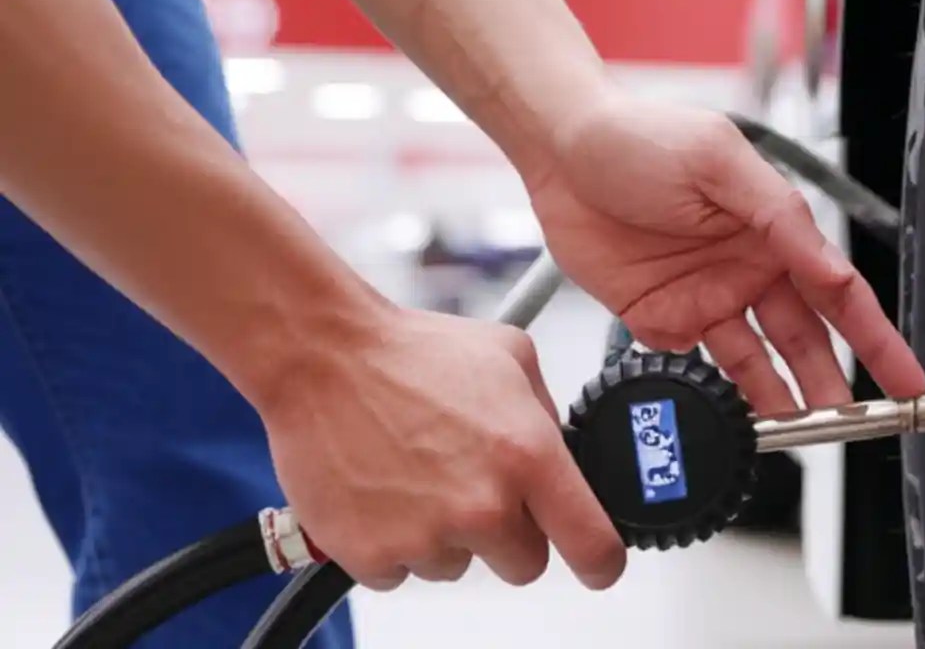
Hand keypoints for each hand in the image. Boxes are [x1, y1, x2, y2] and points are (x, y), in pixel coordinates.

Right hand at [258, 309, 624, 590]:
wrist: (320, 356)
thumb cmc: (408, 354)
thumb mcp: (510, 356)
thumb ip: (547, 412)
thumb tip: (563, 453)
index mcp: (527, 456)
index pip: (593, 546)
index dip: (601, 562)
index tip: (597, 564)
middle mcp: (482, 504)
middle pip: (524, 564)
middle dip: (507, 532)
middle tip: (471, 484)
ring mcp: (425, 535)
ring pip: (458, 566)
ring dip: (445, 533)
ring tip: (416, 472)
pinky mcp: (371, 554)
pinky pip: (401, 572)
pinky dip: (393, 540)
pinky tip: (384, 489)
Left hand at [524, 95, 924, 413]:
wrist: (560, 150)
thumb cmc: (638, 137)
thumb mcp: (720, 162)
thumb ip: (779, 217)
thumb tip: (831, 266)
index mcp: (772, 229)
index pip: (839, 292)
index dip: (877, 338)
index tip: (905, 377)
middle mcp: (746, 269)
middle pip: (804, 339)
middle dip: (832, 384)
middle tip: (853, 423)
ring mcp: (705, 298)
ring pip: (757, 363)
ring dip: (783, 399)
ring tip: (805, 433)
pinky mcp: (660, 320)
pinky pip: (698, 368)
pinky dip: (720, 396)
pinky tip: (737, 416)